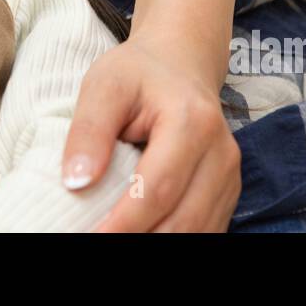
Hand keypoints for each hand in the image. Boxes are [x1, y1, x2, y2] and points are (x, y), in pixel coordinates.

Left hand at [62, 27, 240, 231]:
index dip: (124, 223)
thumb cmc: (138, 73)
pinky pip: (205, 230)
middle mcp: (220, 153)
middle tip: (96, 240)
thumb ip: (89, 130)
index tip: (92, 236)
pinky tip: (141, 233)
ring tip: (116, 236)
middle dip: (139, 239)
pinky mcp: (227, 191)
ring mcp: (229, 175)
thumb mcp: (103, 86)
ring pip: (198, 232)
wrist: (180, 63)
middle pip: (182, 220)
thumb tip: (76, 183)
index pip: (157, 189)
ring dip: (158, 242)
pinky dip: (173, 238)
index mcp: (192, 122)